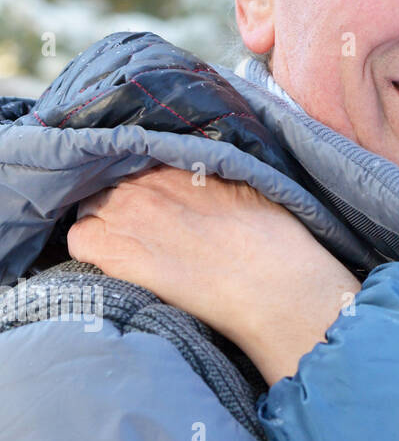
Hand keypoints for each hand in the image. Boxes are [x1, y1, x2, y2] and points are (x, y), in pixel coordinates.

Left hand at [69, 164, 361, 384]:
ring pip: (89, 208)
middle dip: (121, 198)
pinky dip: (91, 247)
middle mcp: (148, 181)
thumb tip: (205, 175)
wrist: (274, 283)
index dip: (142, 178)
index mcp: (182, 161)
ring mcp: (128, 214)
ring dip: (103, 221)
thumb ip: (217, 172)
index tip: (155, 197)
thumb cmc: (276, 239)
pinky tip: (116, 261)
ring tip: (131, 243)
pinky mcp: (116, 252)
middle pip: (110, 181)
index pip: (138, 156)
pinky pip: (79, 240)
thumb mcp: (252, 184)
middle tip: (144, 223)